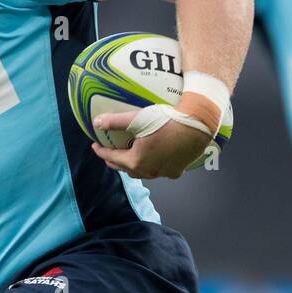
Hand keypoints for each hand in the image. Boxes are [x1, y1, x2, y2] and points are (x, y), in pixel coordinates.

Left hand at [91, 109, 209, 178]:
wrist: (196, 126)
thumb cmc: (166, 121)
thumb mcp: (136, 118)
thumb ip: (114, 122)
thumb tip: (96, 123)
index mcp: (135, 161)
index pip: (112, 158)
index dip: (101, 151)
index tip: (95, 145)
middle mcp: (148, 171)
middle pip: (126, 169)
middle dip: (115, 161)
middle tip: (109, 152)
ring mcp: (163, 173)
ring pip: (143, 172)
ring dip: (133, 165)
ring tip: (130, 156)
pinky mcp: (177, 171)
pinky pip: (160, 170)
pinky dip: (153, 165)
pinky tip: (155, 158)